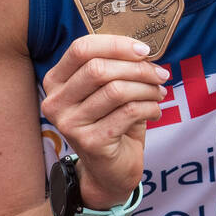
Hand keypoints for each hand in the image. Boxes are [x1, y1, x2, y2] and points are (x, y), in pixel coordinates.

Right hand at [40, 35, 168, 208]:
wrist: (110, 170)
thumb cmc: (111, 123)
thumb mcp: (108, 91)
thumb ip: (116, 67)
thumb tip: (142, 50)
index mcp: (56, 82)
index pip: (81, 49)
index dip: (116, 45)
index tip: (144, 50)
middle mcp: (56, 102)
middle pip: (99, 69)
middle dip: (137, 68)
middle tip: (159, 75)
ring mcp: (70, 124)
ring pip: (116, 90)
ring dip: (146, 88)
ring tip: (159, 93)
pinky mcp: (90, 142)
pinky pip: (128, 113)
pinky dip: (149, 108)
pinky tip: (155, 111)